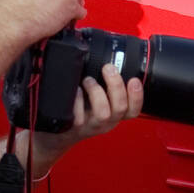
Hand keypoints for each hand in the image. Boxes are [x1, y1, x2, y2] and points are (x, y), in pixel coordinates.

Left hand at [28, 64, 144, 175]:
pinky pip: (78, 117)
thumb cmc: (78, 111)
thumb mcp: (97, 100)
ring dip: (97, 92)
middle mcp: (106, 122)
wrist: (56, 134)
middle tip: (108, 68)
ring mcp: (90, 126)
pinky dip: (78, 100)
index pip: (134, 110)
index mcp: (114, 114)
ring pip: (103, 113)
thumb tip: (108, 59)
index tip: (134, 79)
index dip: (137, 96)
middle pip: (120, 108)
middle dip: (116, 85)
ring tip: (88, 80)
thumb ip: (105, 85)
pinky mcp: (74, 128)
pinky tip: (75, 90)